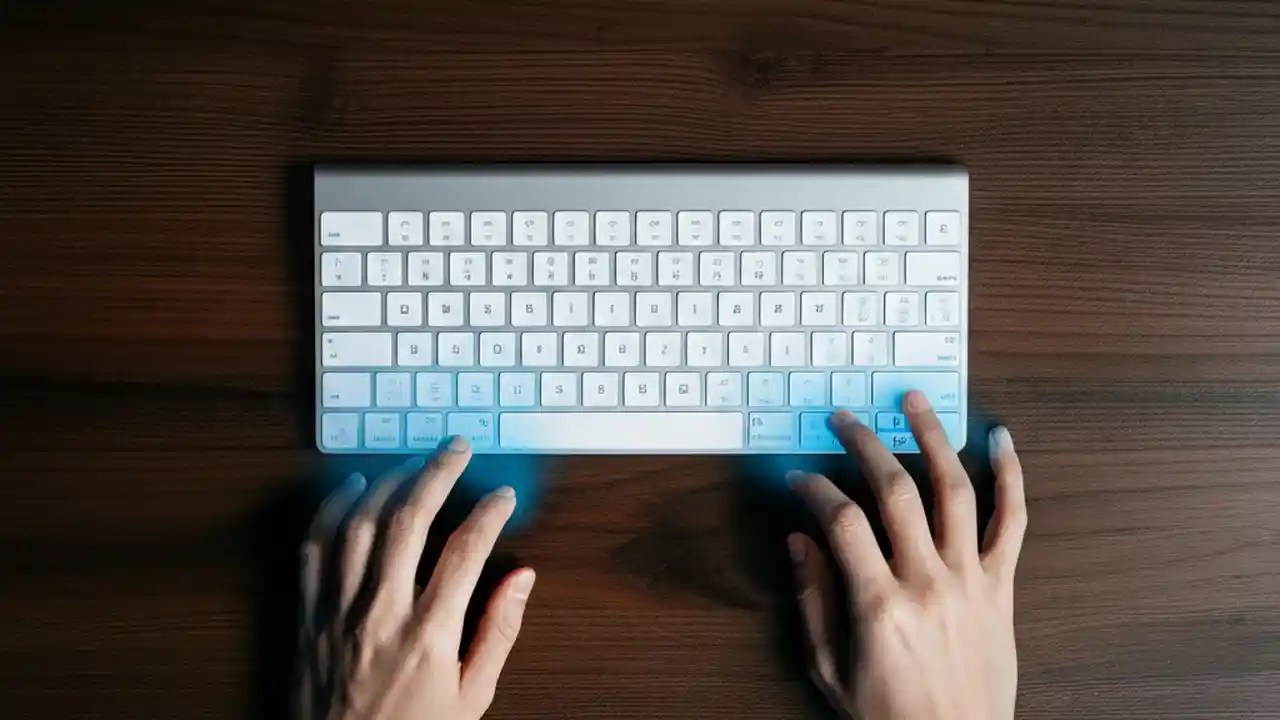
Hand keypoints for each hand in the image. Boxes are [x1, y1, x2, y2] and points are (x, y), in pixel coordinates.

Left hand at [295, 437, 534, 719]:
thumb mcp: (472, 699)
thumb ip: (498, 633)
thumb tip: (522, 578)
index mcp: (429, 635)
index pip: (466, 550)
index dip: (489, 513)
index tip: (503, 497)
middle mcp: (381, 613)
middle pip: (410, 519)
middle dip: (438, 473)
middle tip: (457, 447)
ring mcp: (338, 611)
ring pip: (361, 524)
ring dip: (388, 482)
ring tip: (412, 461)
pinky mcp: (307, 616)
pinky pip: (314, 548)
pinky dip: (331, 510)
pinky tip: (352, 489)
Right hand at [788, 392, 1025, 719]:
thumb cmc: (890, 717)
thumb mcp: (831, 668)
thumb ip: (814, 600)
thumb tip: (800, 541)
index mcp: (880, 606)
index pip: (842, 522)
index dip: (815, 490)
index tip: (800, 477)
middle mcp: (929, 583)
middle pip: (896, 491)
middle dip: (865, 444)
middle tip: (845, 418)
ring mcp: (971, 581)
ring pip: (955, 490)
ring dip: (933, 438)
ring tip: (915, 402)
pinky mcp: (1002, 588)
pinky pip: (1012, 523)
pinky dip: (1011, 477)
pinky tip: (1001, 439)